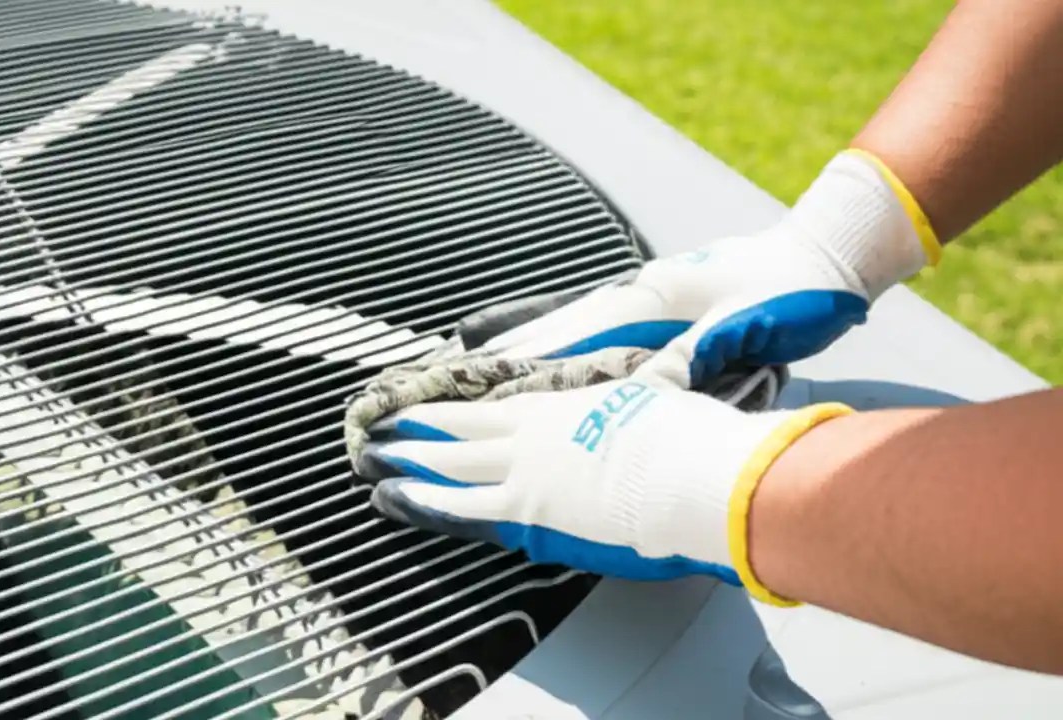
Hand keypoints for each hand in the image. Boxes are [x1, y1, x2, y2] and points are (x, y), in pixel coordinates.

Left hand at [356, 378, 850, 603]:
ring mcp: (525, 473)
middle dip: (416, 428)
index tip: (430, 402)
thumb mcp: (667, 396)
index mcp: (566, 407)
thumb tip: (672, 368)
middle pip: (460, 429)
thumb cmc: (689, 438)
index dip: (457, 406)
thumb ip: (654, 385)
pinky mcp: (526, 514)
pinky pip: (458, 509)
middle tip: (378, 426)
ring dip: (404, 460)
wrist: (697, 477)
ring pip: (447, 463)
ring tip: (368, 457)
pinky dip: (420, 502)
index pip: (497, 406)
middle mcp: (535, 434)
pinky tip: (389, 499)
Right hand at [475, 150, 939, 388]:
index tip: (486, 384)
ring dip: (530, 344)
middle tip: (460, 378)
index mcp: (656, 299)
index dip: (529, 364)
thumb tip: (648, 385)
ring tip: (484, 366)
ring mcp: (650, 292)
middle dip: (510, 354)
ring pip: (574, 320)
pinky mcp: (664, 300)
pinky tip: (554, 352)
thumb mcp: (750, 328)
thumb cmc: (796, 292)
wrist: (829, 253)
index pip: (576, 336)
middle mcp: (642, 291)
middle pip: (561, 325)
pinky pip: (598, 321)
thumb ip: (698, 355)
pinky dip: (565, 335)